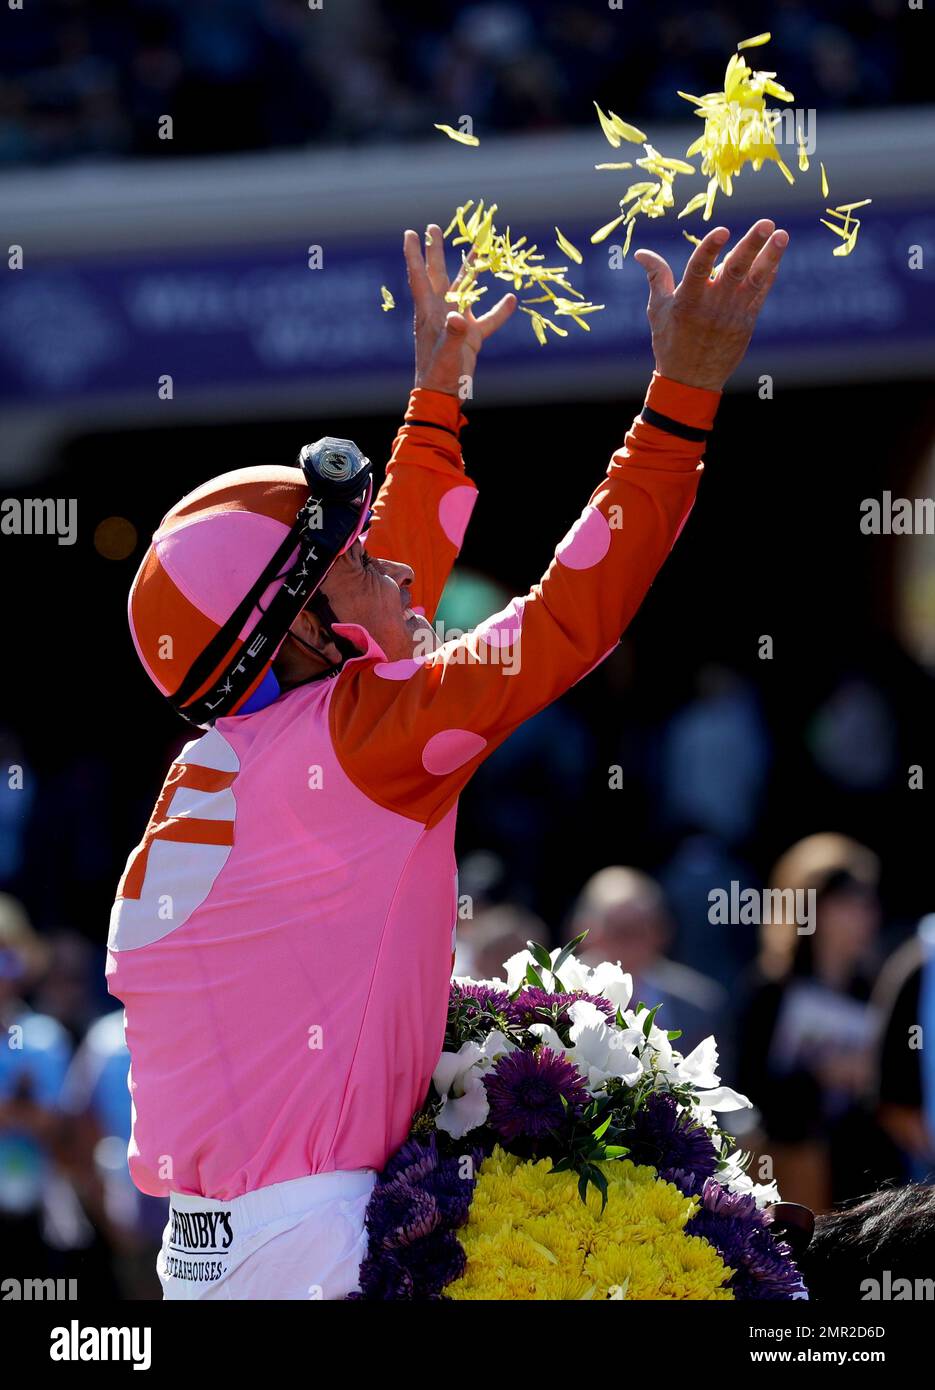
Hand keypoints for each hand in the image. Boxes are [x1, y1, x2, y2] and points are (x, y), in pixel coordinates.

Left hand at [403, 225, 516, 397]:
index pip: (420, 278)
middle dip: (435, 251)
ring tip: (479, 248)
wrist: (444, 397)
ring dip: (471, 270)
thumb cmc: (439, 376)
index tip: (410, 233)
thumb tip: (459, 318)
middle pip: (437, 274)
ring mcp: (456, 323)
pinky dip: (500, 311)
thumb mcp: (447, 355)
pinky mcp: (470, 337)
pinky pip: (488, 320)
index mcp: (429, 313)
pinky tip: (512, 300)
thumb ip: (453, 336)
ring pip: (464, 289)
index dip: (414, 255)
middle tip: (432, 227)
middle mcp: (441, 312)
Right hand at [633, 219, 788, 391]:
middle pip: (734, 270)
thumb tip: (641, 252)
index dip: (710, 249)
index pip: (699, 269)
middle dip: (751, 245)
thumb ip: (656, 277)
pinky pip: (760, 294)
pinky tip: (776, 255)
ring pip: (754, 280)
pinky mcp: (746, 323)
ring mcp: (732, 314)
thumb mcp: (658, 310)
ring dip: (770, 257)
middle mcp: (712, 306)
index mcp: (687, 301)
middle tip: (766, 223)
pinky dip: (768, 274)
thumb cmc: (670, 342)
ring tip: (782, 235)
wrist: (691, 381)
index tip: (723, 230)